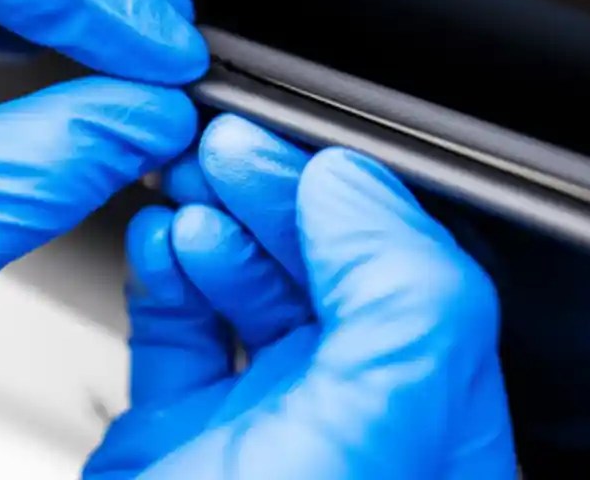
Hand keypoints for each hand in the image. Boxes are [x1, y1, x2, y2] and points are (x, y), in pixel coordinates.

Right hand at [85, 116, 518, 478]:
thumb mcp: (378, 430)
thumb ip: (402, 292)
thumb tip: (353, 186)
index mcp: (428, 424)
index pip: (408, 273)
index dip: (350, 197)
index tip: (296, 143)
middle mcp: (351, 426)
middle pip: (325, 269)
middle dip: (274, 194)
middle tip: (225, 143)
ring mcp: (261, 436)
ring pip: (250, 293)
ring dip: (218, 225)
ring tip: (188, 181)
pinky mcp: (178, 446)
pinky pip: (179, 336)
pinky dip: (166, 276)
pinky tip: (160, 241)